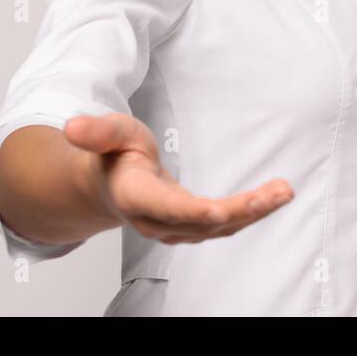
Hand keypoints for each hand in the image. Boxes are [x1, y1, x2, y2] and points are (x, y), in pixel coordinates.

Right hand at [64, 112, 292, 244]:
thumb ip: (96, 132)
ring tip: (284, 192)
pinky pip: (226, 224)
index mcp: (136, 197)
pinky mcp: (193, 227)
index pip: (167, 207)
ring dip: (254, 211)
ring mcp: (176, 229)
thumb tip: (72, 126)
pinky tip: (275, 197)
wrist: (109, 186)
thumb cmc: (113, 156)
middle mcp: (157, 220)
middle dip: (242, 210)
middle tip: (276, 194)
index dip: (193, 211)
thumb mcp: (107, 135)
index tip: (221, 210)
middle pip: (202, 221)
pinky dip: (252, 212)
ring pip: (220, 227)